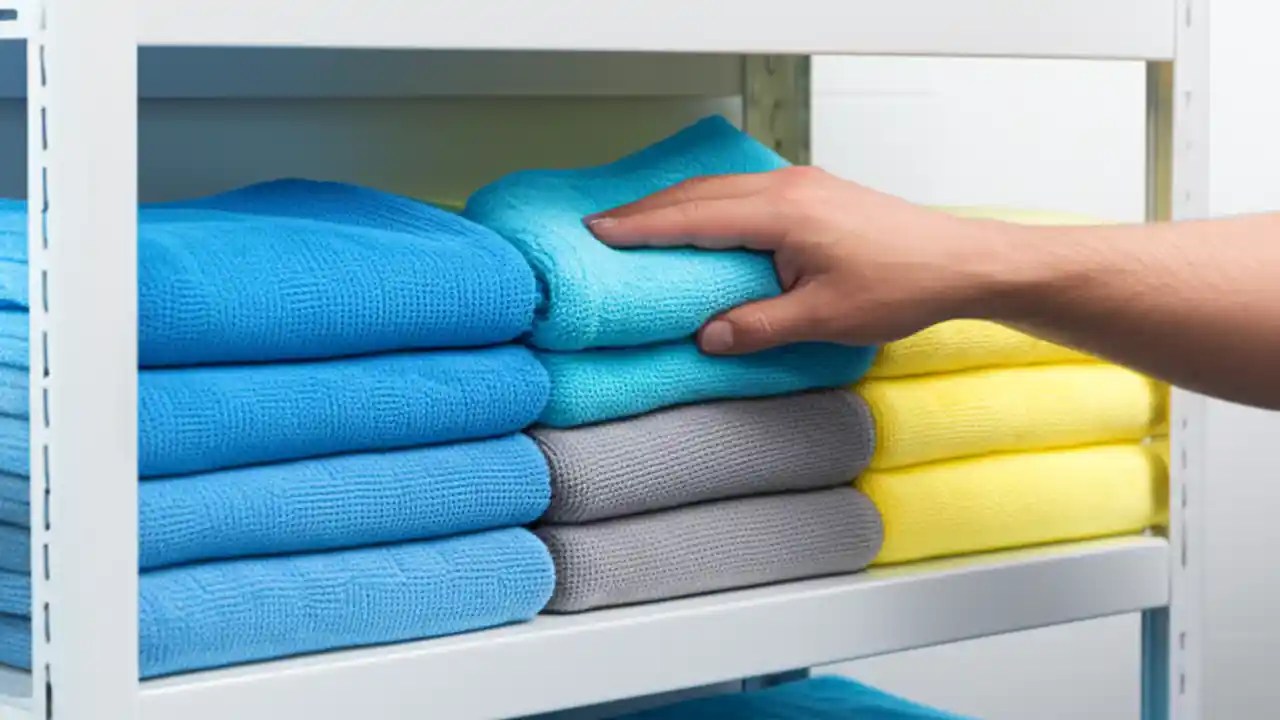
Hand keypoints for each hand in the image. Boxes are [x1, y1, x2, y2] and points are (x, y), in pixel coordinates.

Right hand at [585, 167, 1020, 354]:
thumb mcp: (824, 319)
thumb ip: (759, 326)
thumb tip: (706, 337)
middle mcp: (788, 187)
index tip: (599, 231)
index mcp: (783, 212)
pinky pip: (746, 190)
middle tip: (602, 226)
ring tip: (639, 223)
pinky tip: (702, 220)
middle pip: (701, 192)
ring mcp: (803, 184)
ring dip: (678, 204)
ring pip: (723, 187)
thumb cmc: (901, 286)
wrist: (961, 262)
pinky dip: (710, 203)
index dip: (643, 227)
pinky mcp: (816, 193)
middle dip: (649, 210)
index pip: (695, 217)